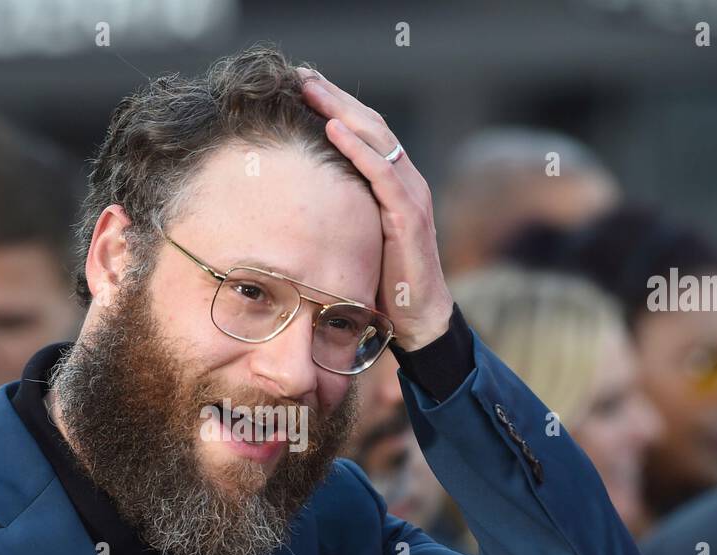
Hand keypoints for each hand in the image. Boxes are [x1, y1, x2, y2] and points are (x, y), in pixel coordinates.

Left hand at [297, 67, 453, 350]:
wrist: (418, 318)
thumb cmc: (384, 282)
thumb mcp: (357, 238)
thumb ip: (341, 214)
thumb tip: (298, 203)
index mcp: (393, 183)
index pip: (365, 132)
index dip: (336, 105)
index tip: (303, 86)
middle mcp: (406, 180)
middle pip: (370, 125)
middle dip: (335, 97)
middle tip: (301, 74)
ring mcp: (410, 195)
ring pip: (377, 139)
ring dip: (342, 111)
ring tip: (311, 90)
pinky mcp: (409, 216)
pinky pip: (382, 173)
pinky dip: (358, 149)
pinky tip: (333, 130)